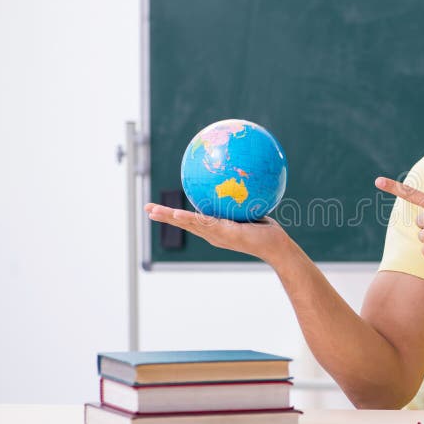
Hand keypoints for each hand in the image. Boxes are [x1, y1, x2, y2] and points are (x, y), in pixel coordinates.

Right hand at [144, 203, 289, 263]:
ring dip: (170, 218)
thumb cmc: (266, 229)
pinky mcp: (225, 234)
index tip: (160, 207)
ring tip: (154, 211)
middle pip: (183, 223)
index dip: (174, 215)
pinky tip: (177, 212)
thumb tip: (237, 177)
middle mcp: (212, 234)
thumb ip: (240, 198)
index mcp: (215, 229)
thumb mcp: (249, 210)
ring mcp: (217, 236)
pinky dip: (188, 219)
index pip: (191, 220)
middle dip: (164, 216)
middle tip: (146, 208)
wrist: (277, 246)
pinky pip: (204, 223)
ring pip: (188, 224)